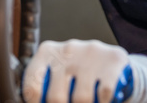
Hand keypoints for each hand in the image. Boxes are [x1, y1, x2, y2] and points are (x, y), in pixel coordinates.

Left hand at [22, 39, 146, 102]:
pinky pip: (104, 94)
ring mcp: (90, 53)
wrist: (114, 63)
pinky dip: (102, 102)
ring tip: (86, 102)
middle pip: (56, 97)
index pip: (32, 87)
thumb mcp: (57, 74)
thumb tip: (32, 102)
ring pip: (82, 98)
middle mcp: (67, 49)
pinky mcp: (112, 59)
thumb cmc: (77, 73)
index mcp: (47, 52)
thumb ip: (43, 87)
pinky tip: (102, 100)